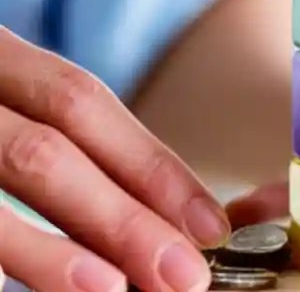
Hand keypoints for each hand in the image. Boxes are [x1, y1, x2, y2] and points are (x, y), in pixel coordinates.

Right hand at [0, 27, 227, 291]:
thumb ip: (51, 142)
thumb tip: (148, 219)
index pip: (79, 99)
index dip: (149, 162)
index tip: (208, 223)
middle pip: (40, 147)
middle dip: (119, 214)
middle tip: (181, 271)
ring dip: (48, 249)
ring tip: (111, 288)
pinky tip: (16, 290)